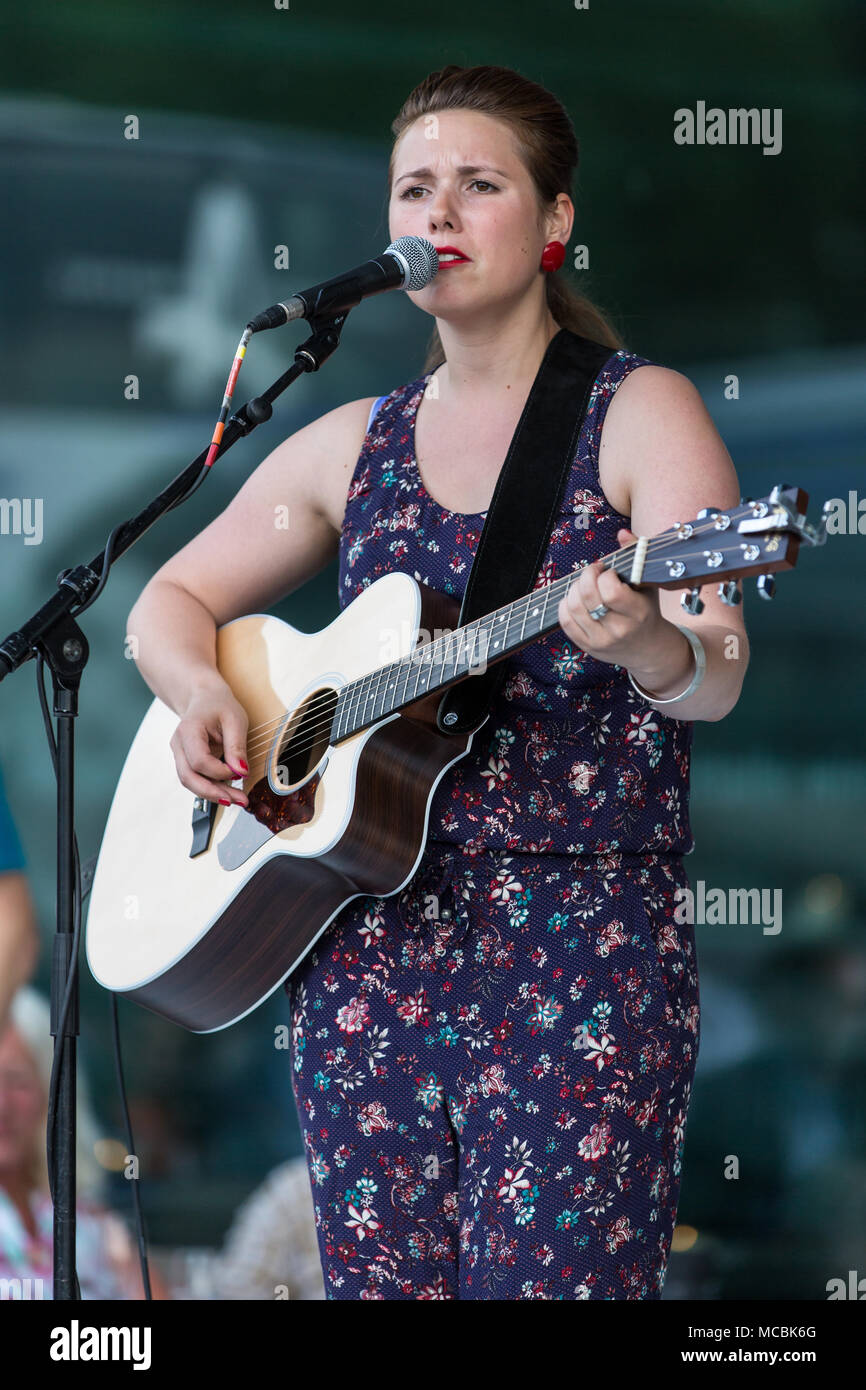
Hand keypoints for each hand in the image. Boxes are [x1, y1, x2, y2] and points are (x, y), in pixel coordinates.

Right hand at [170, 679, 249, 807]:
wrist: (204, 698)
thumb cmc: (219, 705)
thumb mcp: (235, 720)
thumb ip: (236, 746)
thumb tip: (241, 772)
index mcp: (188, 730)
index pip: (198, 761)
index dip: (219, 772)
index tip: (240, 772)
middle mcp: (178, 744)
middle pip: (188, 777)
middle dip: (214, 793)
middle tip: (239, 801)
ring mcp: (179, 754)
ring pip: (190, 783)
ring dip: (213, 795)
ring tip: (238, 800)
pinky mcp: (185, 762)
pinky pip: (195, 780)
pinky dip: (211, 788)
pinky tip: (229, 793)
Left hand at [557, 527, 667, 670]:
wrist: (648, 649)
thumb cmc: (647, 611)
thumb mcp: (648, 584)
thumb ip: (636, 556)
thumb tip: (622, 533)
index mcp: (638, 613)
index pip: (611, 592)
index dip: (605, 575)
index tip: (609, 571)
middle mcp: (619, 630)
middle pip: (588, 597)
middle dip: (587, 576)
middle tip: (594, 573)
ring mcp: (601, 641)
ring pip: (573, 607)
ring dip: (574, 588)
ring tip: (585, 585)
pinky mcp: (587, 647)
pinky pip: (565, 621)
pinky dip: (565, 604)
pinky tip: (577, 599)